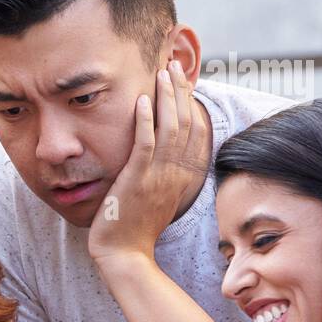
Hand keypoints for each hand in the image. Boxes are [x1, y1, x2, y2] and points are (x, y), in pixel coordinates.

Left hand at [87, 59, 209, 266]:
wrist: (126, 256)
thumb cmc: (135, 228)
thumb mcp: (157, 198)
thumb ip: (162, 176)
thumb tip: (159, 158)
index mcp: (184, 177)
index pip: (196, 132)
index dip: (191, 104)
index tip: (184, 81)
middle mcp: (177, 174)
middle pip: (187, 123)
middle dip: (181, 92)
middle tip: (175, 65)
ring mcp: (159, 176)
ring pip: (170, 128)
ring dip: (167, 97)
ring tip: (162, 72)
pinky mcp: (138, 180)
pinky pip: (146, 144)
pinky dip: (146, 120)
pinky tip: (143, 100)